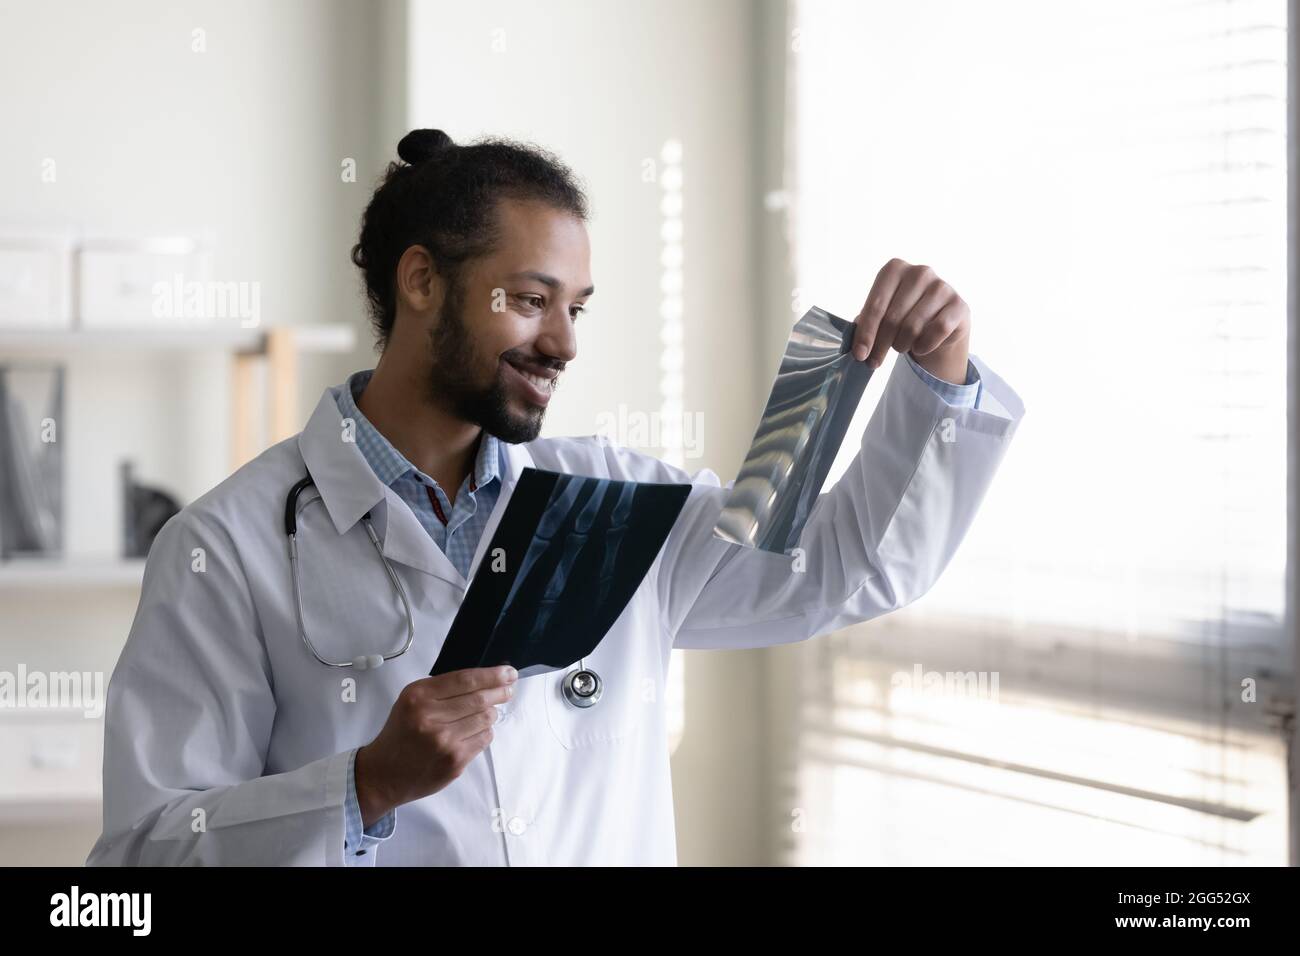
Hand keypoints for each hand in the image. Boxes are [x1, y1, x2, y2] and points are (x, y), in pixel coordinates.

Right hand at [354, 665, 517, 827]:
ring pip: (486, 719)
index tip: (508, 672)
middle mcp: (430, 718)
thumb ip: (442, 689)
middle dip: (500, 691)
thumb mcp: (411, 701)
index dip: (492, 675)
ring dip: (491, 713)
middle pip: (480, 699)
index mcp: (418, 697)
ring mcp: (444, 742)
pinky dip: (485, 732)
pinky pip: (484, 739)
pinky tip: (475, 731)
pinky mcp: (454, 761)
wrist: (383, 774)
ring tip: (486, 712)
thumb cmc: (401, 733)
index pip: (465, 680)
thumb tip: (484, 680)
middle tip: (509, 689)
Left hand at [851, 258, 970, 384]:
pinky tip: (919, 346)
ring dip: (902, 345)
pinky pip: (936, 332)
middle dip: (881, 345)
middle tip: (874, 361)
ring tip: (900, 347)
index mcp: (895, 269)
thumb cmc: (903, 316)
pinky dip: (924, 345)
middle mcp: (920, 272)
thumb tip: (857, 347)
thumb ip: (866, 324)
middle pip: (892, 318)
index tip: (860, 354)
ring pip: (913, 327)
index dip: (866, 333)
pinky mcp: (958, 305)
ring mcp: (942, 287)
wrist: (939, 323)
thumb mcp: (881, 315)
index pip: (876, 305)